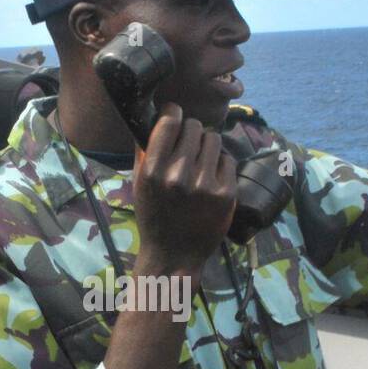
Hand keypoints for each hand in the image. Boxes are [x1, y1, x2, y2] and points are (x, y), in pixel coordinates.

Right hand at [133, 102, 236, 279]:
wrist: (174, 256)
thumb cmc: (153, 217)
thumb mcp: (139, 185)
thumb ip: (144, 151)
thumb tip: (155, 116)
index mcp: (153, 171)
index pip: (170, 121)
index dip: (173, 113)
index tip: (174, 116)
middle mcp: (178, 176)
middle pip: (194, 126)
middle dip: (191, 132)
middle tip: (188, 145)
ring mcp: (205, 185)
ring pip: (214, 139)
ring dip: (207, 146)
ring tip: (200, 162)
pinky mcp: (226, 194)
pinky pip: (228, 160)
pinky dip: (220, 166)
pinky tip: (211, 179)